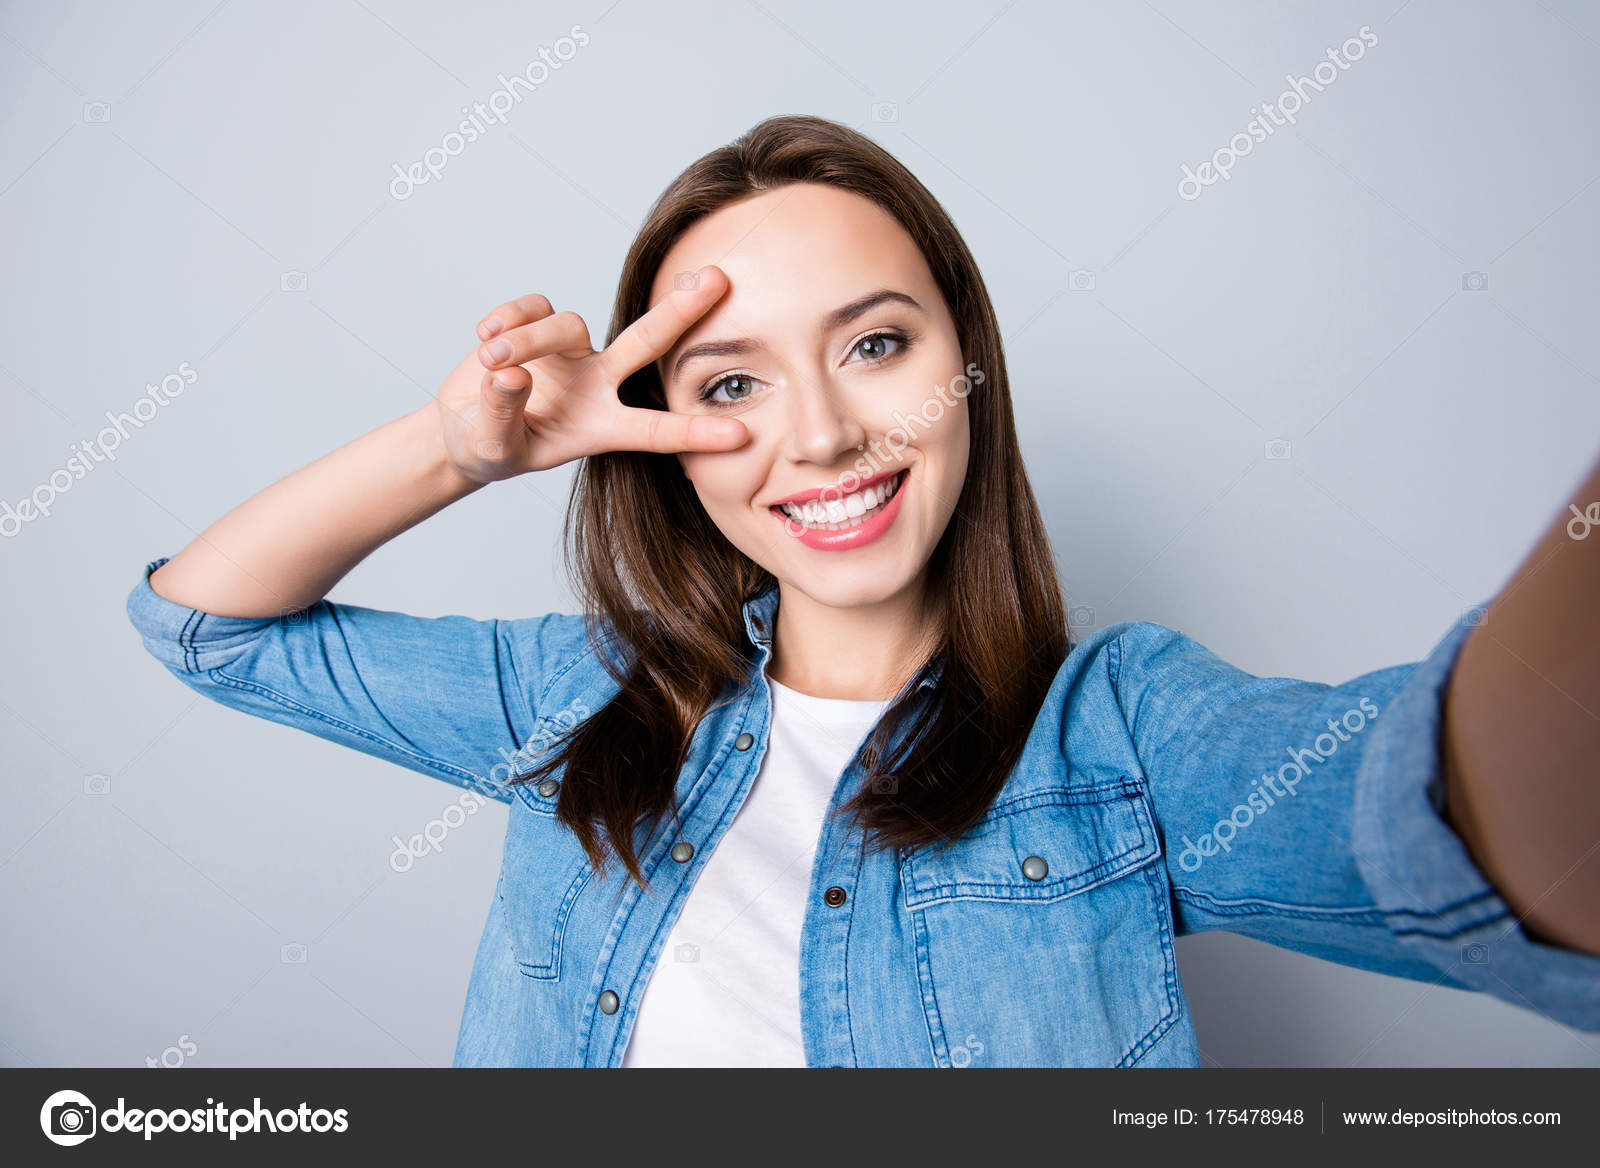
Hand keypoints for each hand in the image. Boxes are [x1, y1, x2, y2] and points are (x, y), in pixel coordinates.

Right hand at [434, 265, 746, 482]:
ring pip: (567, 325)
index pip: (655, 431)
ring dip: (526, 339)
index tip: (742, 434)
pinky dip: (509, 318)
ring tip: (490, 360)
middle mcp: (596, 385)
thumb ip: (502, 413)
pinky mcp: (538, 324)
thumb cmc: (487, 448)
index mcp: (600, 427)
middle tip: (720, 279)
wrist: (460, 427)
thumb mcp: (493, 446)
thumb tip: (510, 374)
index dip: (696, 432)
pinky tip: (483, 337)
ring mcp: (570, 352)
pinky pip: (535, 305)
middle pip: (646, 341)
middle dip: (682, 311)